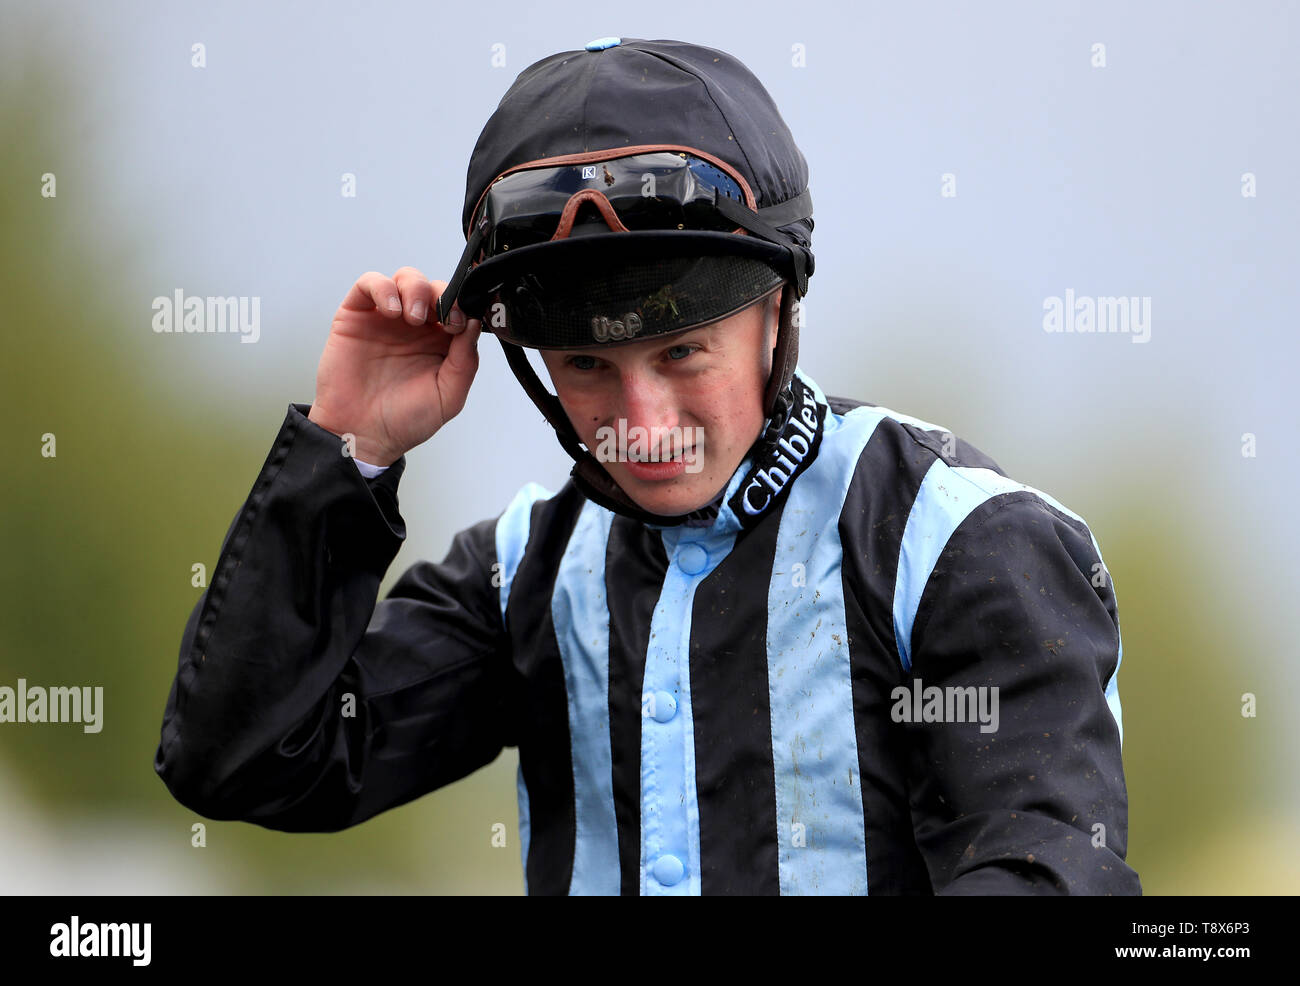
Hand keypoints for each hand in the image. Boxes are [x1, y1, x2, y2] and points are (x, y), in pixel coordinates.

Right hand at [307, 268, 481, 464]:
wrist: (362, 434)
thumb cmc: (404, 420)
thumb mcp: (448, 396)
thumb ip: (466, 361)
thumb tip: (475, 322)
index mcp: (441, 342)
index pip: (459, 307)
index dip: (465, 306)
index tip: (463, 322)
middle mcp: (416, 326)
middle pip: (436, 287)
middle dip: (444, 295)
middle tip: (442, 318)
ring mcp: (387, 318)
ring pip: (407, 278)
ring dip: (416, 289)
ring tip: (413, 317)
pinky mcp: (357, 314)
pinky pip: (370, 283)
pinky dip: (383, 288)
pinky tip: (392, 312)